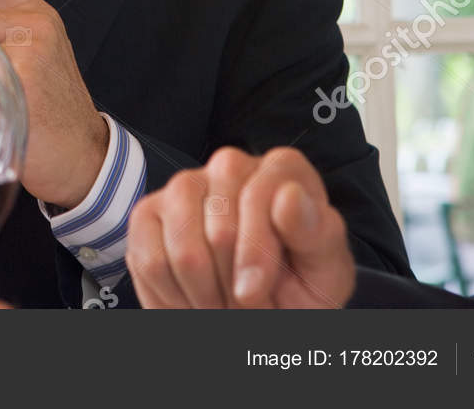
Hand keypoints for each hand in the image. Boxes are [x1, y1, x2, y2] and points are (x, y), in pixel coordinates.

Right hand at [126, 147, 354, 308]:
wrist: (264, 307)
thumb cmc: (299, 287)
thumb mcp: (325, 271)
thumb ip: (316, 234)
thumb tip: (289, 196)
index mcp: (281, 170)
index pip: (258, 198)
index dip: (258, 255)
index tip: (258, 292)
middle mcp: (230, 166)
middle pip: (219, 230)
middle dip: (232, 284)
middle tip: (244, 305)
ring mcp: (185, 185)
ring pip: (183, 249)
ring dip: (203, 295)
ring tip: (221, 305)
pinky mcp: (148, 213)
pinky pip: (149, 260)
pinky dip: (171, 296)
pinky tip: (192, 300)